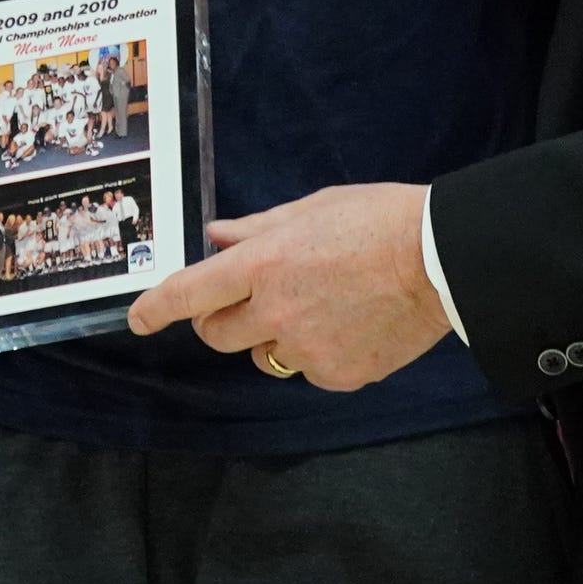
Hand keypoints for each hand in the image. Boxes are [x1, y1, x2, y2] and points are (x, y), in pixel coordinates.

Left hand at [126, 183, 452, 391]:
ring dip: (272, 337)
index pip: (190, 293)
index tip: (138, 320)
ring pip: (264, 356)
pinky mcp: (339, 375)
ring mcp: (307, 349)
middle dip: (221, 320)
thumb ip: (257, 229)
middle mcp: (277, 311)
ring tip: (319, 307)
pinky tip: (350, 324)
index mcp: (264, 263)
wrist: (443, 260)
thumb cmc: (379, 220)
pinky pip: (309, 370)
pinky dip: (318, 353)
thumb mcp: (311, 208)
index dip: (156, 309)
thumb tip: (217, 236)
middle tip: (249, 300)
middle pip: (216, 334)